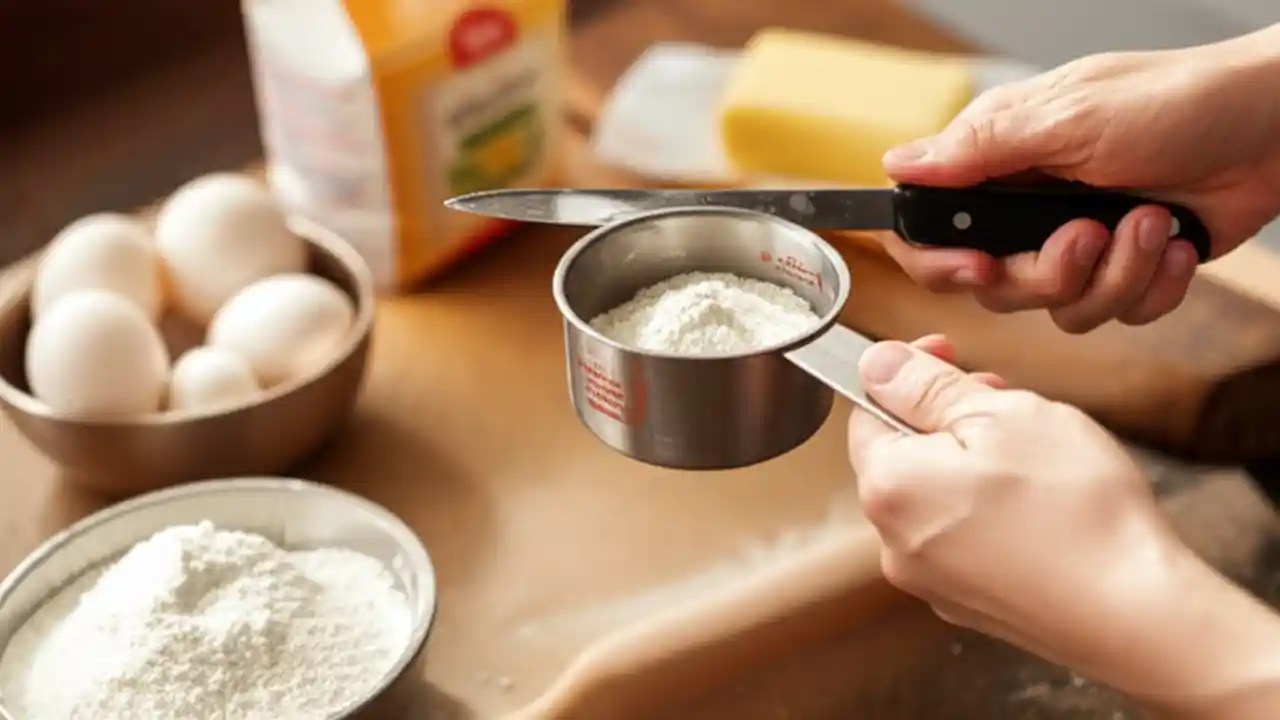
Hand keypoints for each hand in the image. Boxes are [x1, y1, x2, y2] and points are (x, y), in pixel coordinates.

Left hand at [848, 337, 1279, 717]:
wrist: (1139, 614)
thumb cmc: (1077, 512)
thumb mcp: (1003, 413)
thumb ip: (927, 386)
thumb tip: (877, 365)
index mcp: (888, 488)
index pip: (867, 411)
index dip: (908, 374)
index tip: (947, 353)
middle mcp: (893, 543)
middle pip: (902, 456)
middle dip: (946, 418)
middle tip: (1005, 400)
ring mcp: (930, 581)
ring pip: (935, 496)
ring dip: (970, 462)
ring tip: (1033, 453)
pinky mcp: (969, 605)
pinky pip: (962, 537)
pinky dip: (987, 510)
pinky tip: (1039, 503)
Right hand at [880, 24, 1279, 331]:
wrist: (1276, 127)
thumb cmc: (1181, 101)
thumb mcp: (1070, 117)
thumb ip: (980, 148)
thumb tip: (898, 164)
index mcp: (1001, 164)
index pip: (930, 229)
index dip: (940, 262)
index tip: (980, 266)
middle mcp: (1030, 208)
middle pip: (995, 286)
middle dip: (1050, 273)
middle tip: (1089, 234)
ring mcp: (1079, 243)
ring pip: (1059, 309)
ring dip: (1115, 274)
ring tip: (1152, 221)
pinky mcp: (1126, 270)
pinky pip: (1117, 314)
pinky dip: (1153, 285)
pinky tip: (1178, 243)